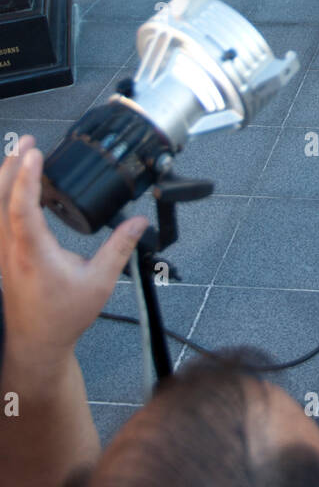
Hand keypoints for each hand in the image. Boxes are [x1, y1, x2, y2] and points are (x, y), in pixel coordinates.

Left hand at [0, 137, 149, 370]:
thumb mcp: (99, 282)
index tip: (35, 154)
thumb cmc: (61, 317)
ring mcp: (3, 251)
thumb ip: (119, 248)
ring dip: (6, 179)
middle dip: (12, 166)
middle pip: (0, 198)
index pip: (22, 206)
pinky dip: (5, 196)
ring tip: (21, 156)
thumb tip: (137, 223)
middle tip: (27, 143)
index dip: (27, 177)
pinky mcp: (4, 255)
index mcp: (32, 252)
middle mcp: (11, 248)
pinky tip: (17, 188)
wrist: (37, 343)